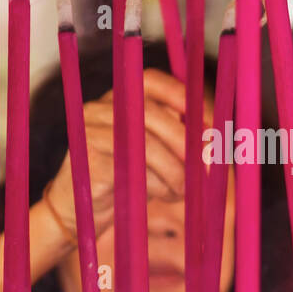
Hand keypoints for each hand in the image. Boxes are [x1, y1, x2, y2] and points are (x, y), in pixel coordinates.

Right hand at [44, 69, 193, 243]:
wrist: (80, 210)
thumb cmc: (124, 179)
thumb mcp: (154, 155)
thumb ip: (178, 141)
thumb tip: (212, 144)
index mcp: (119, 99)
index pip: (149, 81)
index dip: (179, 94)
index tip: (206, 118)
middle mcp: (101, 108)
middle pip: (150, 112)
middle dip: (184, 138)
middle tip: (207, 162)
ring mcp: (90, 131)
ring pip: (144, 143)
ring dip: (174, 168)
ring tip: (187, 188)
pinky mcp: (88, 160)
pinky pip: (131, 169)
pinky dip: (158, 184)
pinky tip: (167, 194)